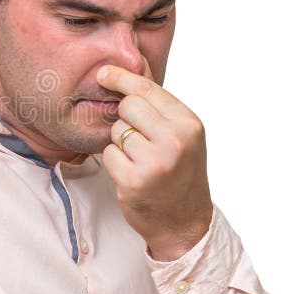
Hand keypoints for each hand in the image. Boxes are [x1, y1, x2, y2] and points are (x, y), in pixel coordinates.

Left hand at [96, 64, 213, 261]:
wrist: (185, 223)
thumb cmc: (180, 174)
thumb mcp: (183, 136)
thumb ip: (159, 107)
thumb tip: (125, 71)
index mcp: (189, 124)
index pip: (148, 89)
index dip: (122, 78)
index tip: (104, 73)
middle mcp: (175, 141)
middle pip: (128, 106)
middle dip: (125, 119)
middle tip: (140, 140)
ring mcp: (154, 162)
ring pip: (116, 131)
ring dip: (121, 144)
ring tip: (141, 161)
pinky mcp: (133, 181)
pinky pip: (108, 154)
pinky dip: (115, 163)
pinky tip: (132, 174)